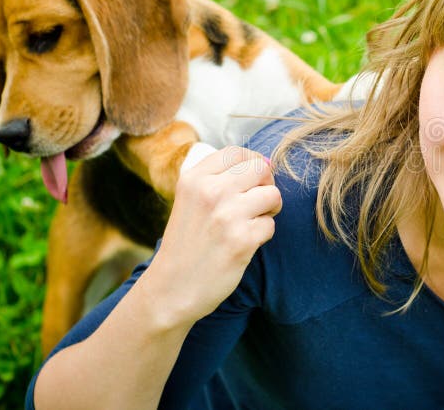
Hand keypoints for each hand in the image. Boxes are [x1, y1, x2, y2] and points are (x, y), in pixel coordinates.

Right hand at [141, 146, 280, 327]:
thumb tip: (263, 162)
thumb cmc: (186, 244)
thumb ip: (218, 179)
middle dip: (266, 184)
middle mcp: (210, 192)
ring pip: (272, 194)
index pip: (237, 153)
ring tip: (252, 222)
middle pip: (260, 168)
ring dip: (269, 210)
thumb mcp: (189, 200)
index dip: (253, 163)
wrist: (171, 289)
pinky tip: (245, 243)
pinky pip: (270, 225)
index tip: (252, 180)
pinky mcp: (242, 240)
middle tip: (258, 202)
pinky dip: (263, 235)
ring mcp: (227, 215)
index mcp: (194, 179)